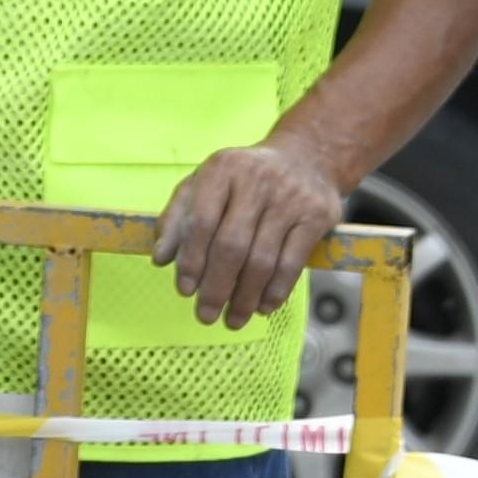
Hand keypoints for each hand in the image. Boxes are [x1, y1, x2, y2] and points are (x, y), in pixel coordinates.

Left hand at [148, 141, 350, 333]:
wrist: (306, 158)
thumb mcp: (205, 184)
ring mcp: (290, 198)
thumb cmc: (243, 178)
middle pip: (232, 246)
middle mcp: (257, 180)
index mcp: (223, 169)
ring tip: (233, 320)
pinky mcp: (316, 216)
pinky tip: (262, 307)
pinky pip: (292, 264)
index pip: (201, 222)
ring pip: (262, 260)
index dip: (191, 260)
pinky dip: (275, 292)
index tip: (185, 290)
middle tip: (205, 315)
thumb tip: (160, 258)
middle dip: (216, 288)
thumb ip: (178, 218)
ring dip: (244, 298)